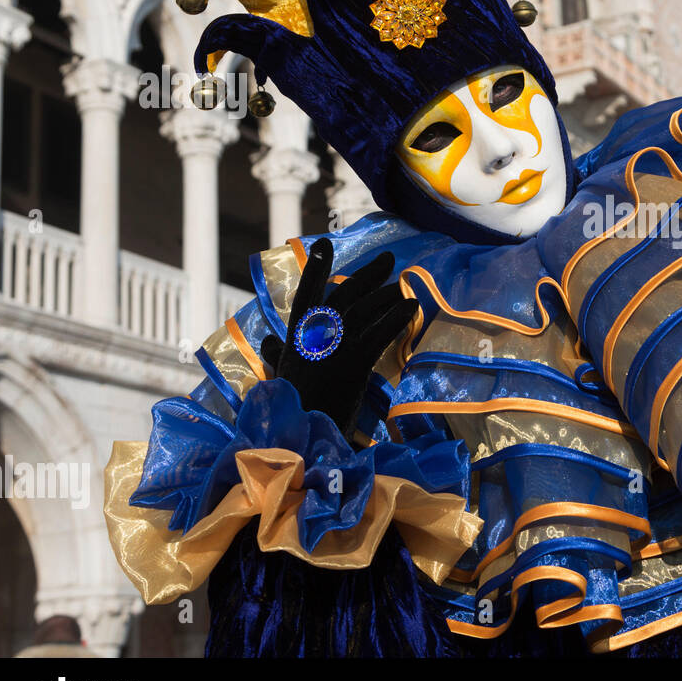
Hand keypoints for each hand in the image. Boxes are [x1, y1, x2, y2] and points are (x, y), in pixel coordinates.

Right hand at [260, 237, 417, 435]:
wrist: (300, 437)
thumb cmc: (293, 408)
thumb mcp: (280, 376)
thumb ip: (277, 355)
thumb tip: (270, 340)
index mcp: (296, 336)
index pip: (307, 293)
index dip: (317, 268)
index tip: (325, 244)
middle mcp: (314, 335)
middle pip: (344, 293)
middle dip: (367, 273)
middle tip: (388, 259)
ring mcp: (334, 347)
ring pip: (364, 309)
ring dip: (386, 295)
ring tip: (403, 287)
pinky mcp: (354, 363)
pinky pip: (380, 332)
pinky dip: (397, 317)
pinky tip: (411, 306)